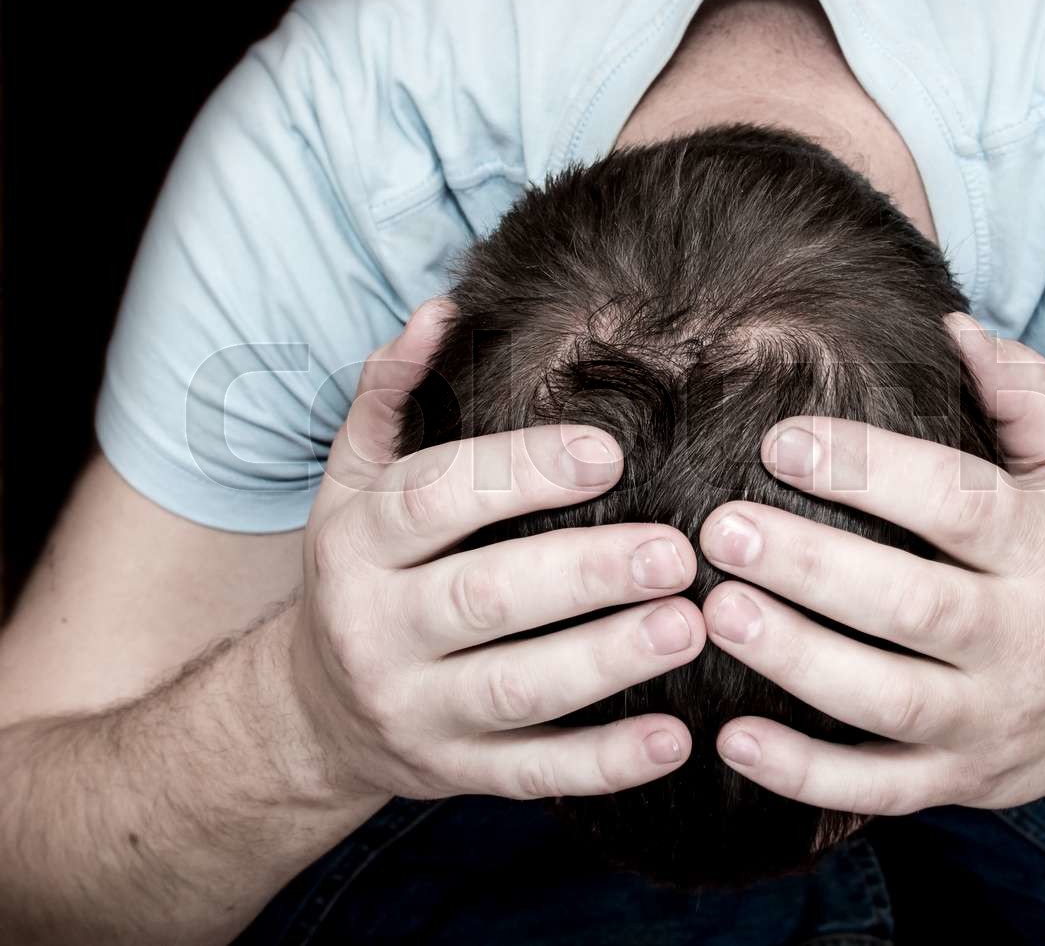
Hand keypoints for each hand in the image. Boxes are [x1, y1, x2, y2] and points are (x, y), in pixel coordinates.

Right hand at [285, 299, 706, 801]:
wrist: (314, 712)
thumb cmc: (365, 569)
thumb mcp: (353, 481)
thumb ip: (393, 395)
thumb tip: (440, 311)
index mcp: (358, 541)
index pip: (436, 499)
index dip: (520, 473)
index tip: (610, 454)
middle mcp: (375, 627)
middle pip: (482, 596)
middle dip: (582, 573)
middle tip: (677, 550)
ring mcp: (416, 709)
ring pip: (513, 689)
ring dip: (605, 660)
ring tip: (689, 627)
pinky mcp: (457, 773)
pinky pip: (533, 774)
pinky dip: (604, 765)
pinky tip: (676, 739)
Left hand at [696, 313, 1044, 814]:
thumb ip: (1024, 397)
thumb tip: (956, 330)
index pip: (961, 504)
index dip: (872, 470)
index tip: (782, 439)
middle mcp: (1024, 640)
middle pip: (917, 607)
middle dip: (815, 567)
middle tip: (723, 527)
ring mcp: (987, 721)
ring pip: (889, 701)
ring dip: (797, 661)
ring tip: (714, 611)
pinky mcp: (953, 782)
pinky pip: (877, 790)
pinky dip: (805, 776)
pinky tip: (734, 739)